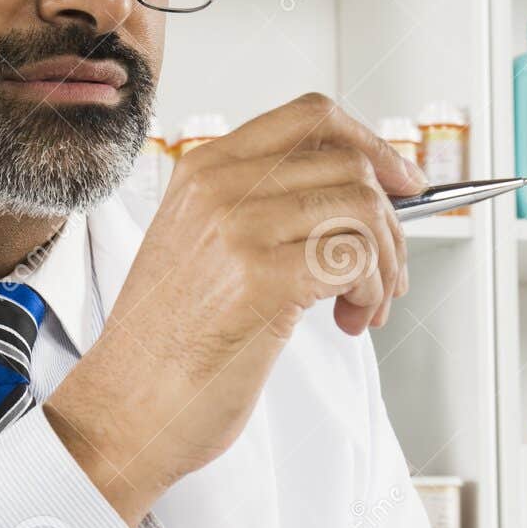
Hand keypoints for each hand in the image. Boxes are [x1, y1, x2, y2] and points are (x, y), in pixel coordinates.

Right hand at [44, 92, 425, 526]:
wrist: (124, 409)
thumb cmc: (166, 348)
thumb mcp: (203, 251)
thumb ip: (262, 213)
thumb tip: (357, 203)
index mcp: (203, 170)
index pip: (311, 118)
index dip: (372, 146)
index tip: (401, 183)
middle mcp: (219, 187)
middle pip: (349, 167)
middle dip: (390, 225)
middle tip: (384, 276)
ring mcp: (237, 229)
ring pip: (362, 210)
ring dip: (384, 266)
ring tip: (363, 307)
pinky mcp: (260, 280)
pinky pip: (355, 259)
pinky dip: (370, 292)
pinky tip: (349, 321)